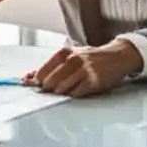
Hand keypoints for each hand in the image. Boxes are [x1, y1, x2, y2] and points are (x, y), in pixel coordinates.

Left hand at [23, 40, 142, 97]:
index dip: (37, 78)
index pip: (45, 68)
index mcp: (66, 53)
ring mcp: (85, 70)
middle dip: (47, 88)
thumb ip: (51, 67)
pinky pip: (77, 92)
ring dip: (60, 92)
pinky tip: (75, 91)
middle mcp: (74, 59)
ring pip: (63, 87)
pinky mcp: (94, 80)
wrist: (118, 55)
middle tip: (47, 91)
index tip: (30, 84)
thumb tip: (28, 77)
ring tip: (62, 90)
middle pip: (51, 80)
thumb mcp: (72, 56)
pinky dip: (73, 94)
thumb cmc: (92, 58)